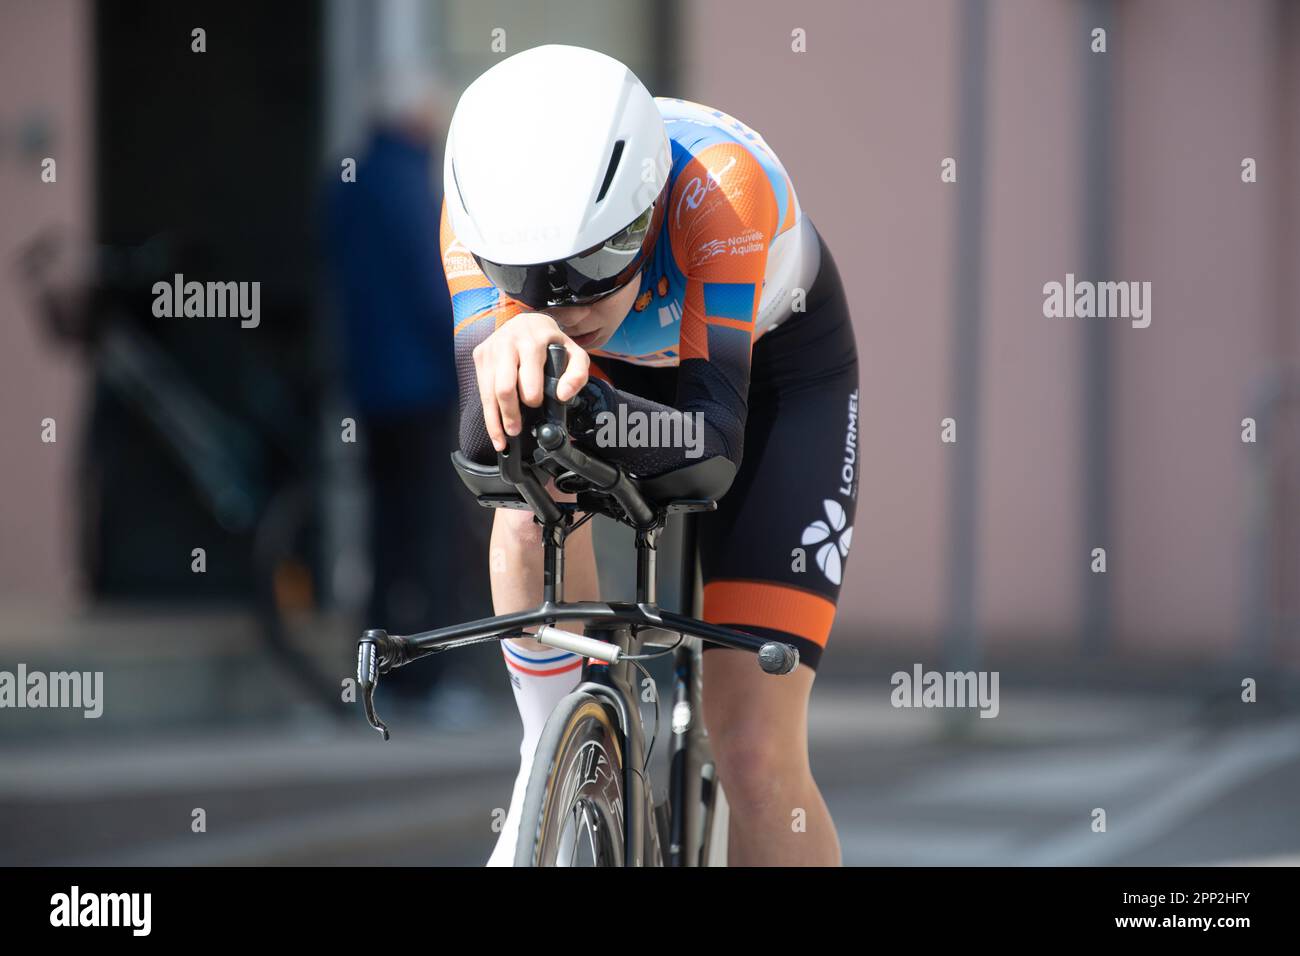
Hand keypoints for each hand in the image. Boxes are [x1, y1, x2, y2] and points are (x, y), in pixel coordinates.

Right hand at [472, 312, 590, 452]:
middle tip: (517, 431)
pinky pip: (481, 389)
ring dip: (495, 419)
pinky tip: (495, 430)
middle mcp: (508, 342)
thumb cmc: (551, 343)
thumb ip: (577, 375)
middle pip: (504, 388)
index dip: (532, 397)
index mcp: (533, 341)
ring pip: (489, 391)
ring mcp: (491, 348)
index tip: (537, 406)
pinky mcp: (480, 355)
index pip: (528, 377)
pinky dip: (488, 413)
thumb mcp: (573, 354)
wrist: (527, 321)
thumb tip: (563, 396)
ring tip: (503, 439)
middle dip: (510, 413)